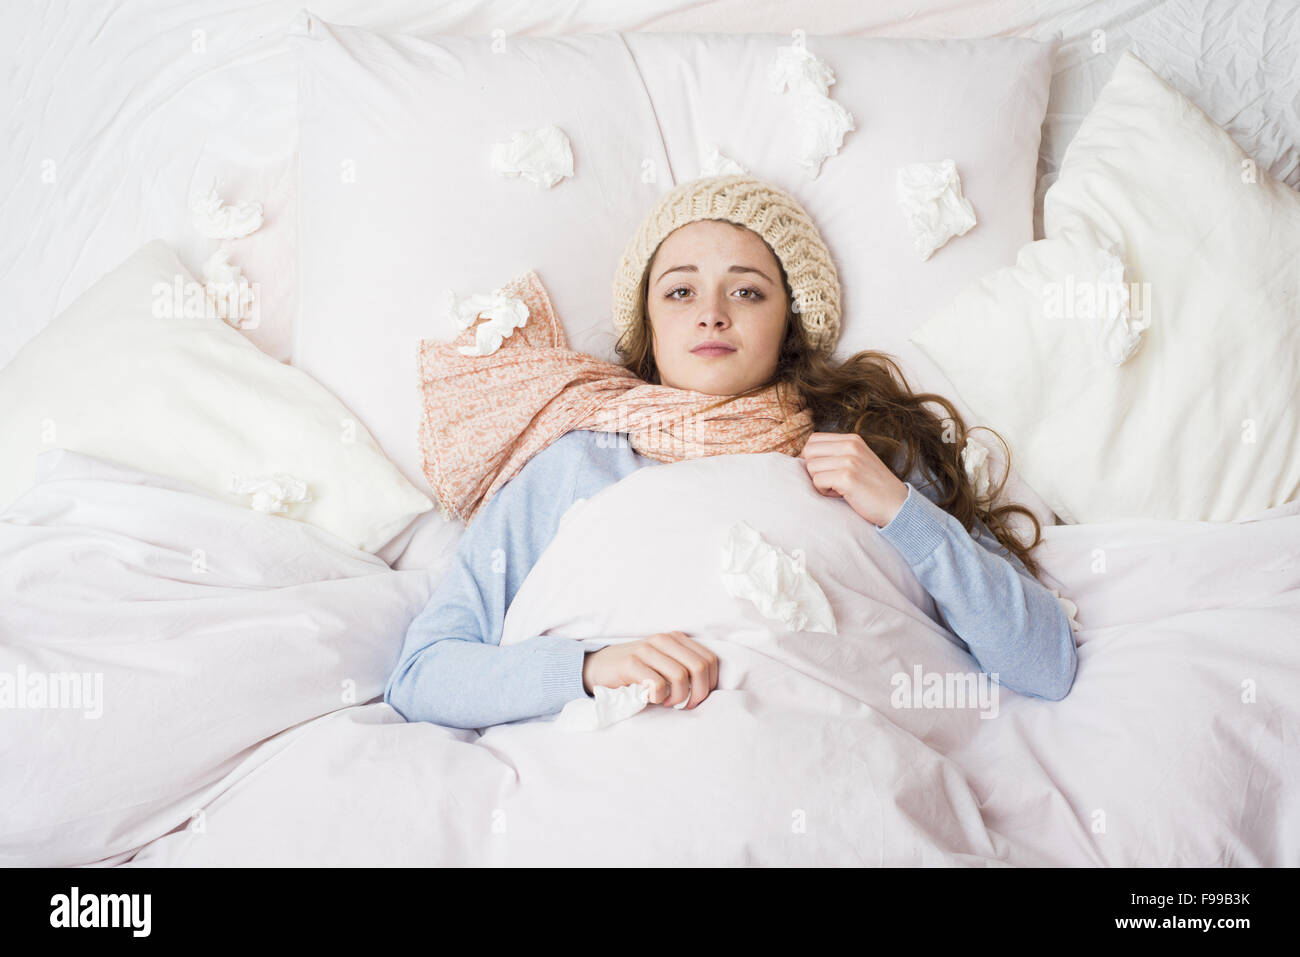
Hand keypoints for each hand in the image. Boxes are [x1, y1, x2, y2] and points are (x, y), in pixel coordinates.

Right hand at [581, 632, 718, 709]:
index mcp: (676, 639)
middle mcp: (663, 640)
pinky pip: (657, 684)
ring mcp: (646, 649)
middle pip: (700, 667)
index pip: (709, 660)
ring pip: (681, 676)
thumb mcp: (664, 663)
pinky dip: (658, 697)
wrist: (598, 667)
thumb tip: (708, 689)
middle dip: (698, 693)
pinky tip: (651, 699)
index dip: (710, 683)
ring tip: (666, 702)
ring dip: (677, 698)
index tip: (697, 698)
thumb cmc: (636, 671)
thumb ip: (684, 668)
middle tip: (686, 705)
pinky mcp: (630, 663)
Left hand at [798, 432, 909, 527]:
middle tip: (829, 481)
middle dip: (813, 469)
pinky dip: (824, 491)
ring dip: (820, 482)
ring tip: (838, 488)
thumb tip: (804, 456)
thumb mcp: (857, 461)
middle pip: (809, 451)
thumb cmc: (873, 487)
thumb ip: (837, 454)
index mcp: (852, 440)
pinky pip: (817, 481)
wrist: (897, 505)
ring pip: (811, 467)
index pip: (814, 440)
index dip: (811, 457)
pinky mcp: (847, 477)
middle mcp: (850, 446)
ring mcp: (849, 460)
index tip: (823, 471)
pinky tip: (840, 494)